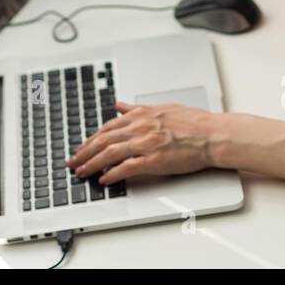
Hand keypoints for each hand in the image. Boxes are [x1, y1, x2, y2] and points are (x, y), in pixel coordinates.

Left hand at [66, 101, 221, 184]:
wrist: (212, 134)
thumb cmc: (193, 122)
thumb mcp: (161, 107)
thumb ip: (137, 109)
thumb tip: (119, 106)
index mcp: (141, 115)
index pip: (108, 127)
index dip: (91, 139)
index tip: (82, 147)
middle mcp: (140, 127)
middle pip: (103, 140)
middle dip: (84, 152)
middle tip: (72, 162)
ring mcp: (146, 144)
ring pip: (110, 153)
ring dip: (91, 163)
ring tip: (81, 172)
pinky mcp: (154, 160)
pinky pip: (127, 168)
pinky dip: (112, 174)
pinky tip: (104, 179)